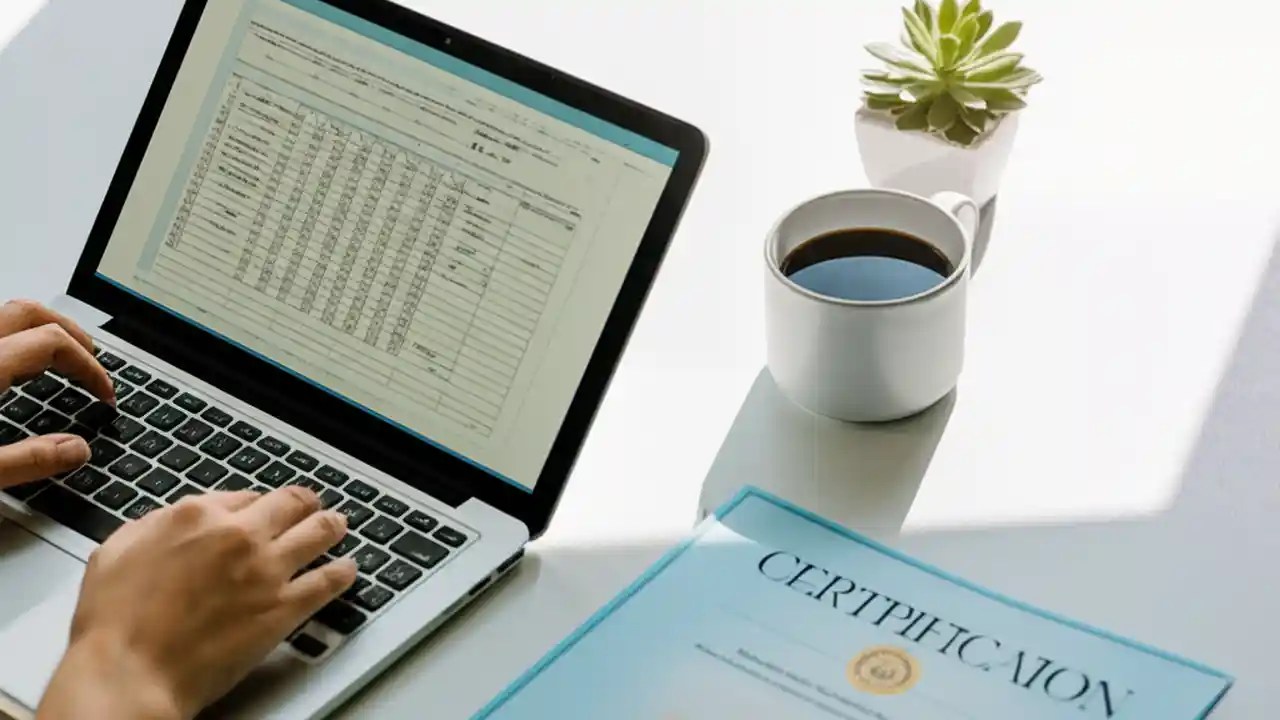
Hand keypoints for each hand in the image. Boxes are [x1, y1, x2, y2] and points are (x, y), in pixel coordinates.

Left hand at [0, 299, 114, 488]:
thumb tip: (76, 451)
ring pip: (5, 315)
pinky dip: (13, 342)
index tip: (104, 394)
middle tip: (92, 363)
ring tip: (58, 359)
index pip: (52, 343)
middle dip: (71, 333)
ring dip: (40, 330)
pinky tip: (13, 370)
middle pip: (30, 312)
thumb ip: (29, 460)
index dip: (89, 367)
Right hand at [37, 487, 356, 719]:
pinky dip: (343, 573)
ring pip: (319, 533)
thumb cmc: (114, 621)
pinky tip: (348, 570)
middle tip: (313, 507)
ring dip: (332, 527)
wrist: (130, 671)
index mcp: (197, 515)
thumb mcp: (119, 549)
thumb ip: (157, 525)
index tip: (263, 510)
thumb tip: (181, 517)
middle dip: (306, 503)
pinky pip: (328, 581)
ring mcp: (267, 570)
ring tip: (339, 526)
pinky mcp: (284, 608)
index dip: (258, 504)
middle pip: (291, 504)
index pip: (245, 496)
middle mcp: (239, 535)